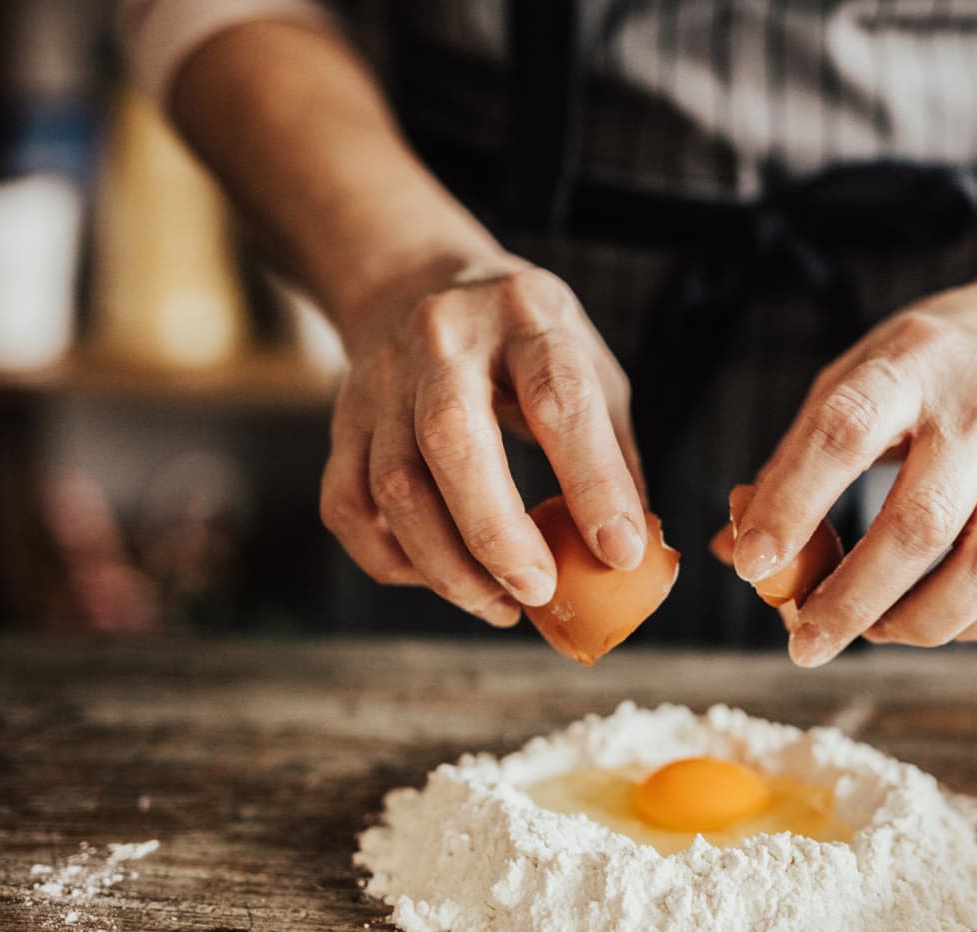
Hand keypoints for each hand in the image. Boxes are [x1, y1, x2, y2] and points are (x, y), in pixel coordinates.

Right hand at [319, 261, 646, 625]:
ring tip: (500, 605)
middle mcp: (445, 339)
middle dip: (498, 534)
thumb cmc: (528, 343)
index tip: (620, 553)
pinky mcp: (344, 420)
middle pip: (453, 440)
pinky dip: (393, 559)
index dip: (592, 482)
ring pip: (395, 486)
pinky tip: (439, 578)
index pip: (558, 398)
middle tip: (539, 591)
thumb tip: (632, 554)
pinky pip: (348, 506)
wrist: (420, 283)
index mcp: (528, 315)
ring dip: (448, 566)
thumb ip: (613, 454)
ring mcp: (383, 379)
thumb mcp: (590, 368)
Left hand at [731, 281, 976, 665]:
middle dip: (853, 598)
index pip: (846, 434)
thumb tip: (732, 550)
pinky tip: (922, 619)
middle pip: (919, 521)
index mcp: (907, 365)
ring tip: (872, 631)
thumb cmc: (920, 371)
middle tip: (805, 643)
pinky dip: (962, 623)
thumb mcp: (849, 381)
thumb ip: (792, 462)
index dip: (793, 504)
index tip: (752, 563)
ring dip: (918, 620)